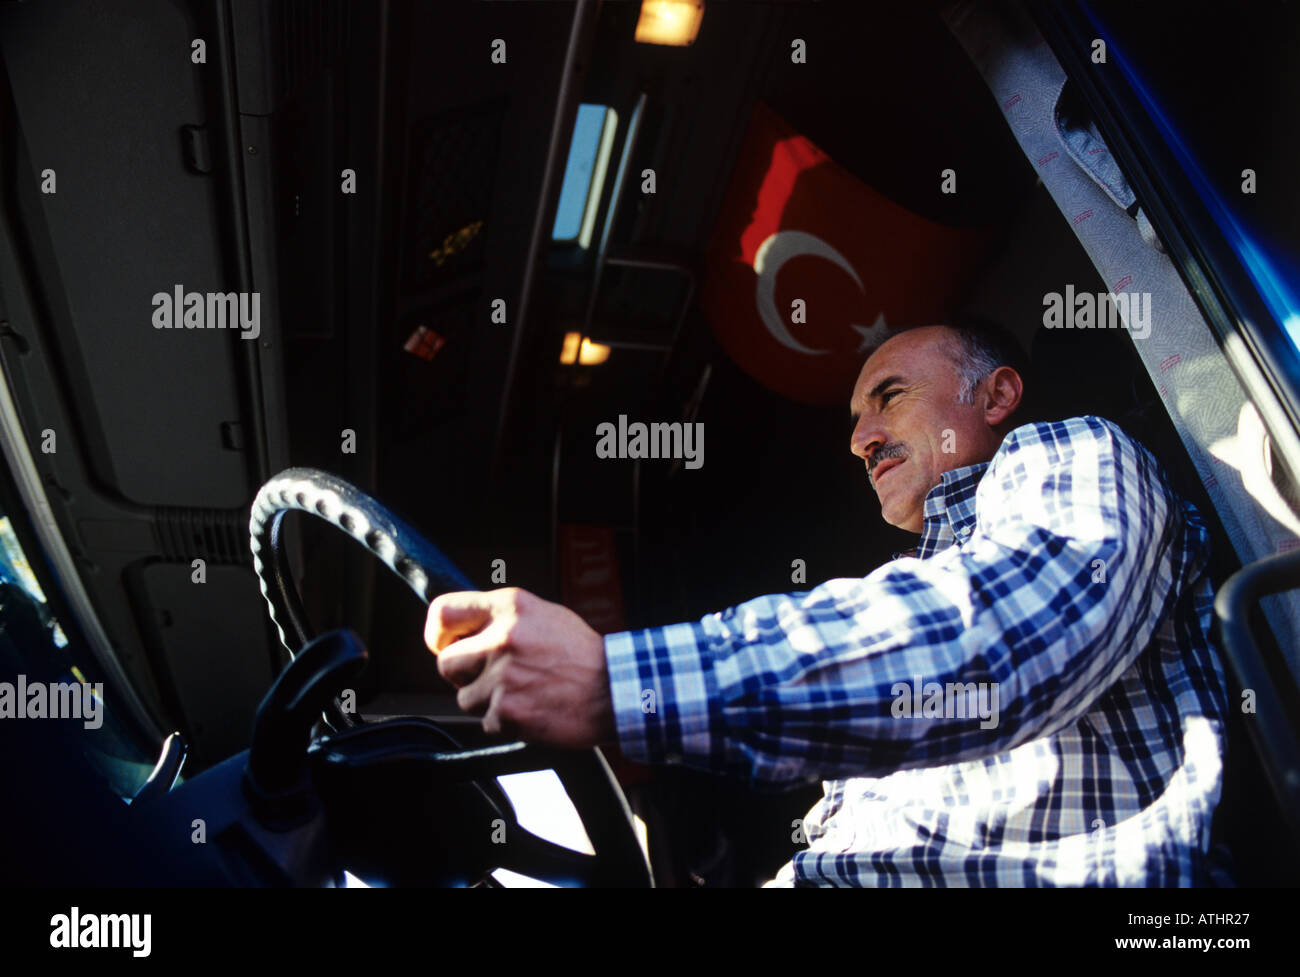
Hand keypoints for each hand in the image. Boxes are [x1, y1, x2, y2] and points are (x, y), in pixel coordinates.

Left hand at [424, 587, 615, 748]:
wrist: (614, 690)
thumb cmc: (580, 654)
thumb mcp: (542, 615)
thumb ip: (502, 618)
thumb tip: (461, 631)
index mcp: (510, 607)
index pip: (444, 612)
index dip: (438, 634)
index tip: (445, 644)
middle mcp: (502, 638)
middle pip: (446, 663)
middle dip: (465, 674)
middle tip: (494, 677)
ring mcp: (503, 676)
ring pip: (464, 697)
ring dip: (487, 701)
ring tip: (523, 692)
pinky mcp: (507, 711)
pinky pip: (486, 722)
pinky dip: (506, 721)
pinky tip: (532, 708)